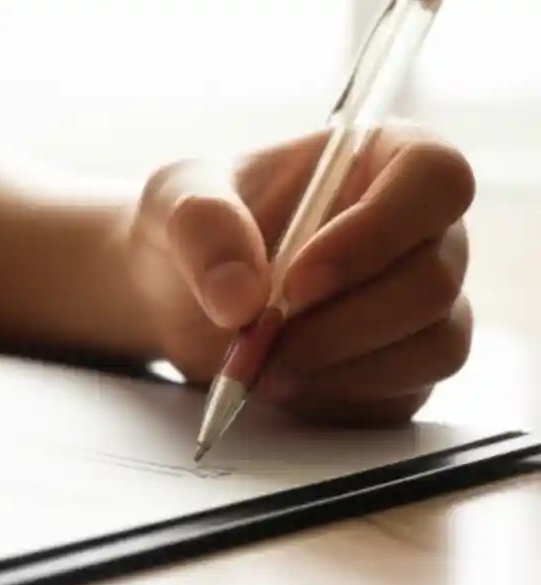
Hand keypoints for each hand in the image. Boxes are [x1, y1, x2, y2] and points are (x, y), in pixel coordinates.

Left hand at [126, 124, 474, 424]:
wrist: (181, 293)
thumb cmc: (197, 226)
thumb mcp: (175, 199)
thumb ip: (202, 225)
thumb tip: (241, 300)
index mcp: (386, 159)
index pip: (435, 178)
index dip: (376, 233)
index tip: (296, 280)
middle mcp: (424, 231)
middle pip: (434, 280)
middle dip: (340, 323)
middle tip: (262, 339)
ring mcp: (424, 305)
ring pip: (434, 345)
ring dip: (339, 367)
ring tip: (261, 366)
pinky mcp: (406, 370)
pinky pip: (403, 395)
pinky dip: (336, 399)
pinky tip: (280, 384)